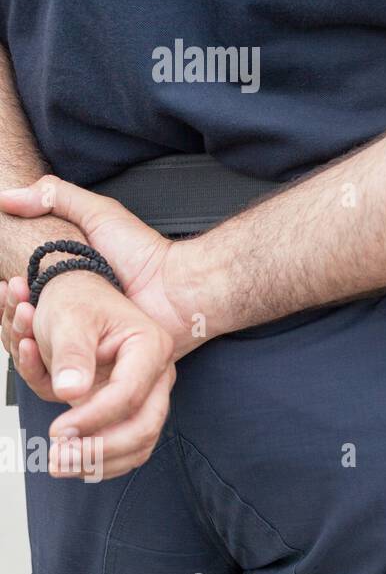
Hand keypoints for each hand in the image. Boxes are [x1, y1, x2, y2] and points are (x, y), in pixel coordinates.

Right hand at [0, 176, 206, 358]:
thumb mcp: (100, 214)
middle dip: (13, 315)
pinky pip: (58, 376)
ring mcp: (87, 343)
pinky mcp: (97, 369)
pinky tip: (33, 348)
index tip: (6, 287)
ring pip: (37, 351)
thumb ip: (55, 196)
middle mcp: (77, 315)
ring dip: (20, 337)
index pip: (26, 296)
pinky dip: (40, 366)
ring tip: (23, 318)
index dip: (12, 295)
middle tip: (15, 303)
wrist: (181, 293)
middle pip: (28, 324)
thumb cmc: (147, 255)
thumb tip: (6, 198)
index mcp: (71, 285)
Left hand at [8, 270, 174, 480]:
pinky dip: (101, 461)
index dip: (93, 418)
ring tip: (59, 464)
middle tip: (58, 457)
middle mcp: (155, 375)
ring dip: (100, 462)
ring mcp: (145, 394)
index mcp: (150, 348)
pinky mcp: (130, 409)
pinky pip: (127, 446)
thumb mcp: (69, 318)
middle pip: (145, 426)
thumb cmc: (77, 302)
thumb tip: (71, 392)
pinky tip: (73, 462)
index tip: (58, 430)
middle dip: (101, 450)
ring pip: (139, 443)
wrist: (77, 296)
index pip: (128, 395)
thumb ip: (71, 354)